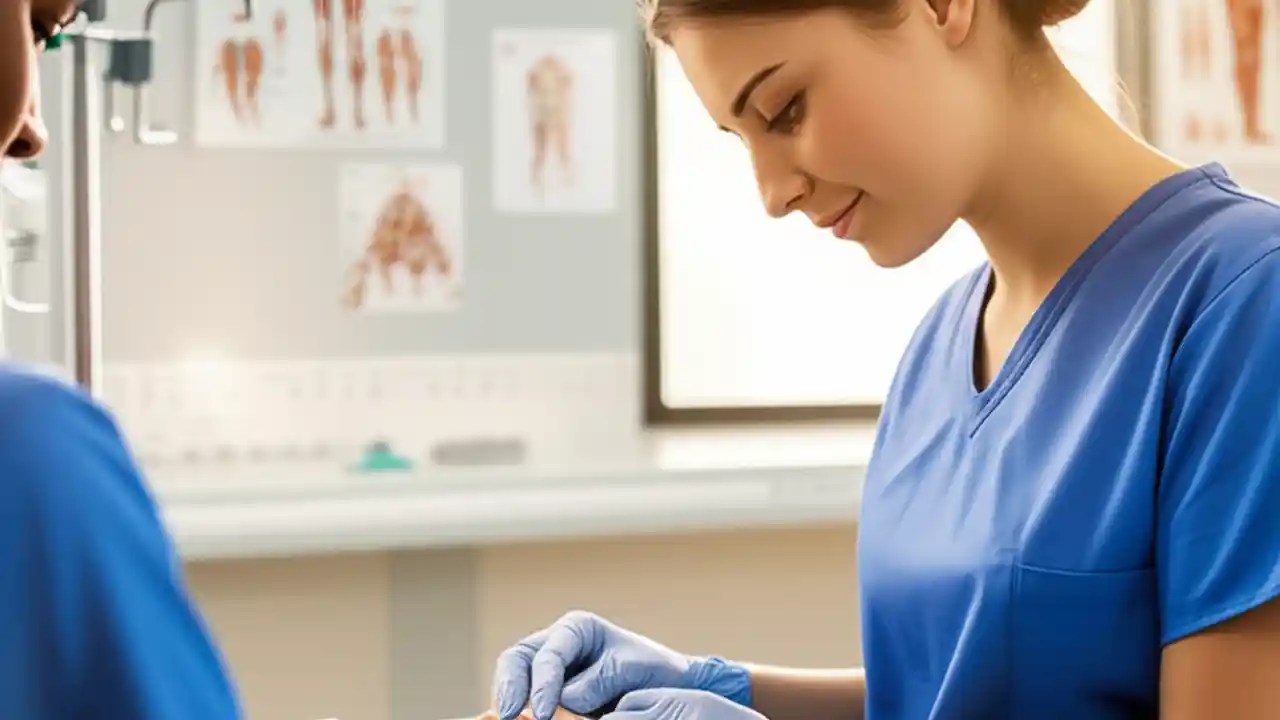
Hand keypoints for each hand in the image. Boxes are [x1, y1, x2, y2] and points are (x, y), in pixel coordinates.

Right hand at [492, 612, 750, 719]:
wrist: (669, 689)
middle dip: (509, 686)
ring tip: (509, 718)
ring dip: (508, 699)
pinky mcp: (549, 697)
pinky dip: (522, 709)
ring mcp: (548, 673)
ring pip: (513, 679)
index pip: (550, 654)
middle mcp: (556, 646)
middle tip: (509, 714)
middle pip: (517, 659)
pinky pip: (525, 701)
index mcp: (577, 629)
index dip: (542, 683)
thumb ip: (600, 680)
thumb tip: (566, 699)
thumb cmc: (653, 670)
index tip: (543, 712)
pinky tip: (522, 719)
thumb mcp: (631, 668)